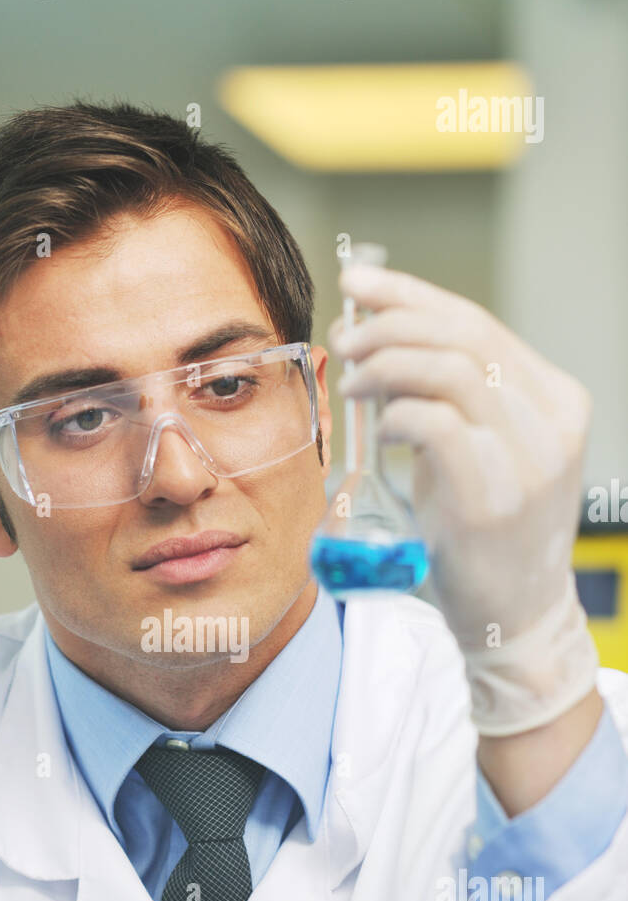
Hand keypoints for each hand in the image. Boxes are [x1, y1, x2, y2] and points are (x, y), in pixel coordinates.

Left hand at [330, 264, 598, 737]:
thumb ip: (455, 398)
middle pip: (465, 336)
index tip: (360, 285)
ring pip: (452, 370)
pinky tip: (377, 429)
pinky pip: (436, 425)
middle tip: (345, 337)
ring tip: (352, 382)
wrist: (512, 615)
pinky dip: (396, 415)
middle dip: (392, 324)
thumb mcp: (485, 451)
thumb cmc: (485, 532)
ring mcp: (527, 460)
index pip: (479, 323)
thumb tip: (385, 336)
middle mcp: (551, 422)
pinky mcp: (491, 497)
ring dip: (387, 365)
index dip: (413, 295)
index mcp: (555, 400)